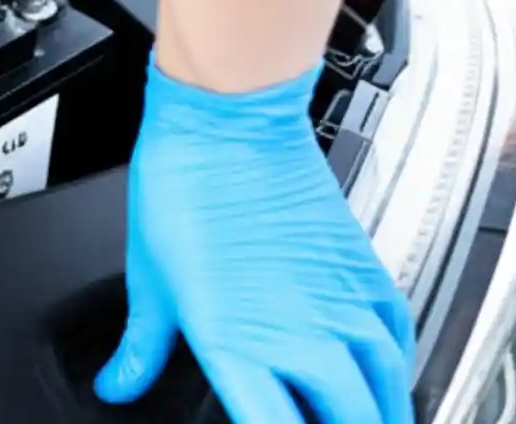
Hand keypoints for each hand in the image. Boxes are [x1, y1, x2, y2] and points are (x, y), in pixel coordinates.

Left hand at [94, 60, 414, 422]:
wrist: (225, 121)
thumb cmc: (183, 188)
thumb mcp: (148, 279)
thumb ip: (141, 347)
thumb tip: (117, 382)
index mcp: (238, 346)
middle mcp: (301, 336)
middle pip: (349, 422)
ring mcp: (340, 305)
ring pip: (387, 390)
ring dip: (375, 411)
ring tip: (358, 417)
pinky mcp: (364, 271)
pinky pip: (397, 337)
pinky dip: (394, 365)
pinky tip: (381, 371)